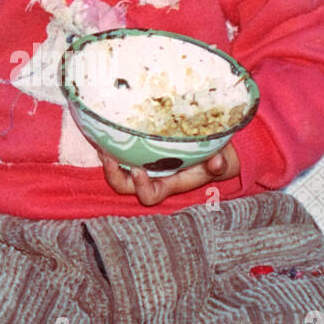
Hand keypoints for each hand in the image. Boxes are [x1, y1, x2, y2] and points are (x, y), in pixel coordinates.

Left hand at [98, 142, 240, 206]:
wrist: (212, 148)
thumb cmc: (214, 157)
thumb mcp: (221, 160)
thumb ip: (219, 164)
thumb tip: (218, 161)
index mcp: (168, 184)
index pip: (149, 195)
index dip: (141, 187)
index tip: (138, 170)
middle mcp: (152, 177)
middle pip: (124, 186)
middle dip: (113, 175)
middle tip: (108, 156)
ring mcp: (143, 164)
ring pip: (117, 170)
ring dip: (107, 159)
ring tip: (102, 143)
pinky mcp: (140, 150)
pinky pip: (121, 152)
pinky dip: (113, 144)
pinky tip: (106, 128)